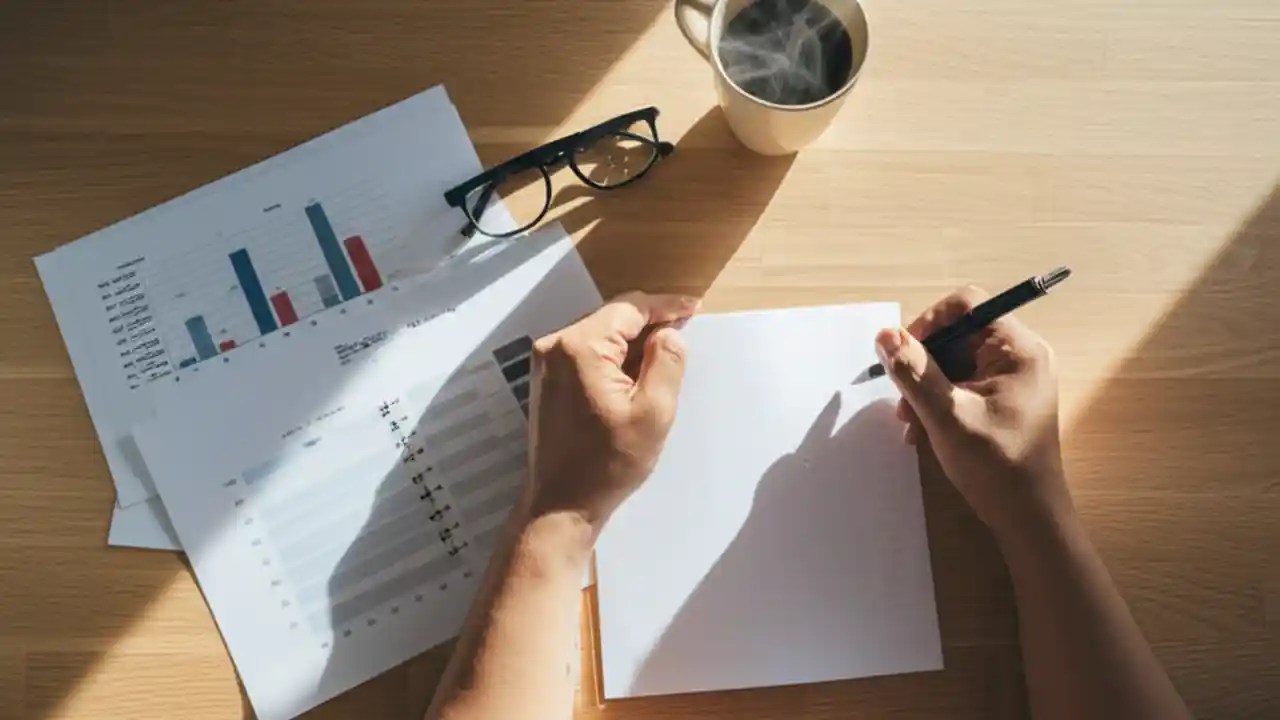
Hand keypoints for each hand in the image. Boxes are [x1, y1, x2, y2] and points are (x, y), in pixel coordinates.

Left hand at [527, 292, 697, 532]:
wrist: (560, 502)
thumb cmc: (609, 463)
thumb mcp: (654, 413)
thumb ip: (666, 363)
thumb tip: (668, 333)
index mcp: (580, 346)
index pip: (630, 308)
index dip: (666, 306)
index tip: (694, 307)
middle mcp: (555, 345)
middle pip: (612, 317)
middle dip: (649, 323)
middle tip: (682, 334)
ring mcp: (545, 362)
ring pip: (599, 334)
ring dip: (631, 342)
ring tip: (662, 357)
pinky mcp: (546, 379)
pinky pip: (586, 353)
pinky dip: (612, 357)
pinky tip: (633, 374)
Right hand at [876, 286, 1072, 540]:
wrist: (1029, 518)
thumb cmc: (996, 466)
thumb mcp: (947, 416)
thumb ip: (915, 372)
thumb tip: (885, 335)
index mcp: (1019, 350)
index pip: (967, 305)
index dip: (929, 322)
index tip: (901, 354)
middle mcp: (1022, 356)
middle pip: (959, 334)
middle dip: (923, 363)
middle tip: (902, 400)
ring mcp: (1015, 378)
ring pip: (956, 361)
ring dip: (926, 386)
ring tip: (910, 422)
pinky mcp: (1006, 399)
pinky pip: (964, 382)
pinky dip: (940, 400)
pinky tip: (924, 428)